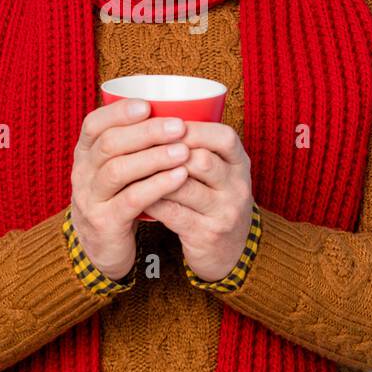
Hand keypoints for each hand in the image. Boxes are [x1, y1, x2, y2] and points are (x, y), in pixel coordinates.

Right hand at [70, 98, 189, 280]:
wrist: (102, 246)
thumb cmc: (118, 196)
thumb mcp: (117, 167)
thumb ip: (132, 144)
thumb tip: (174, 109)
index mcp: (85, 154)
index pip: (93, 124)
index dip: (119, 112)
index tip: (147, 105)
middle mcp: (82, 173)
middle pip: (109, 144)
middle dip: (146, 133)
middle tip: (179, 126)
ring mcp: (90, 199)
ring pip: (118, 171)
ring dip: (154, 158)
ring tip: (184, 151)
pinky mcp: (104, 223)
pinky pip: (131, 200)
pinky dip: (156, 186)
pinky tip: (179, 177)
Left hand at [142, 121, 253, 283]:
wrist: (230, 252)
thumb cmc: (216, 200)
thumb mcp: (220, 172)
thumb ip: (199, 147)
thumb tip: (156, 118)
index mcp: (240, 164)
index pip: (224, 137)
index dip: (193, 128)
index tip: (163, 124)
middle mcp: (238, 186)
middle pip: (201, 160)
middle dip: (166, 151)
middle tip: (138, 146)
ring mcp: (224, 212)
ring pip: (183, 186)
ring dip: (153, 175)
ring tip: (130, 166)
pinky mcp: (206, 234)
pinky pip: (173, 212)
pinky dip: (151, 199)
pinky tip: (134, 192)